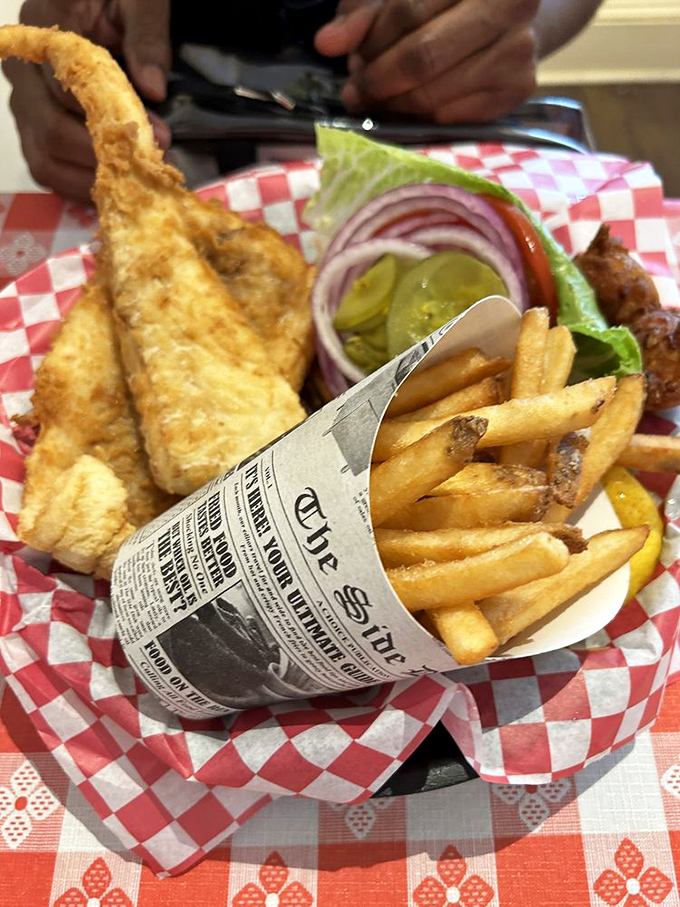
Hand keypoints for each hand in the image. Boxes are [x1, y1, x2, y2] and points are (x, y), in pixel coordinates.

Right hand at [3, 0, 171, 201]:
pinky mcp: (34, 124)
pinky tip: (113, 188)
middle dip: (103, 155)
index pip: (64, 88)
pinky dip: (78, 186)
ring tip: (133, 183)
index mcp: (42, 25)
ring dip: (90, 179)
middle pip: (50, 130)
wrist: (97, 1)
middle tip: (148, 165)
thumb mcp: (139, 0)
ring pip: (43, 157)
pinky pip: (46, 167)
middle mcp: (22, 66)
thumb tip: (154, 88)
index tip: (158, 135)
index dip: (111, 119)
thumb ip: (146, 35)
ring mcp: (24, 99)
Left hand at [316, 0, 539, 124]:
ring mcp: (518, 51)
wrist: (514, 16)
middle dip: (380, 81)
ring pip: (436, 95)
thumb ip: (364, 15)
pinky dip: (421, 118)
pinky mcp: (518, 90)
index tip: (351, 64)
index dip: (373, 42)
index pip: (408, 11)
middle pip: (423, 57)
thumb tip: (326, 43)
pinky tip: (408, 109)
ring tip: (378, 100)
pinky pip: (453, 117)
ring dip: (395, 105)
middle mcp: (508, 6)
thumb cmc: (450, 2)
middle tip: (357, 93)